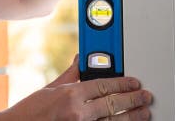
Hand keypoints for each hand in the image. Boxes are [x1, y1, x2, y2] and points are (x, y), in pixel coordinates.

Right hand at [1, 55, 151, 119]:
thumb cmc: (29, 112)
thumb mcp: (49, 89)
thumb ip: (70, 75)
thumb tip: (80, 59)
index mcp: (70, 94)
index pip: (103, 85)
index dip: (122, 83)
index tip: (133, 82)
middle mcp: (77, 112)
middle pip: (112, 104)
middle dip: (132, 100)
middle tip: (145, 97)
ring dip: (131, 117)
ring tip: (143, 113)